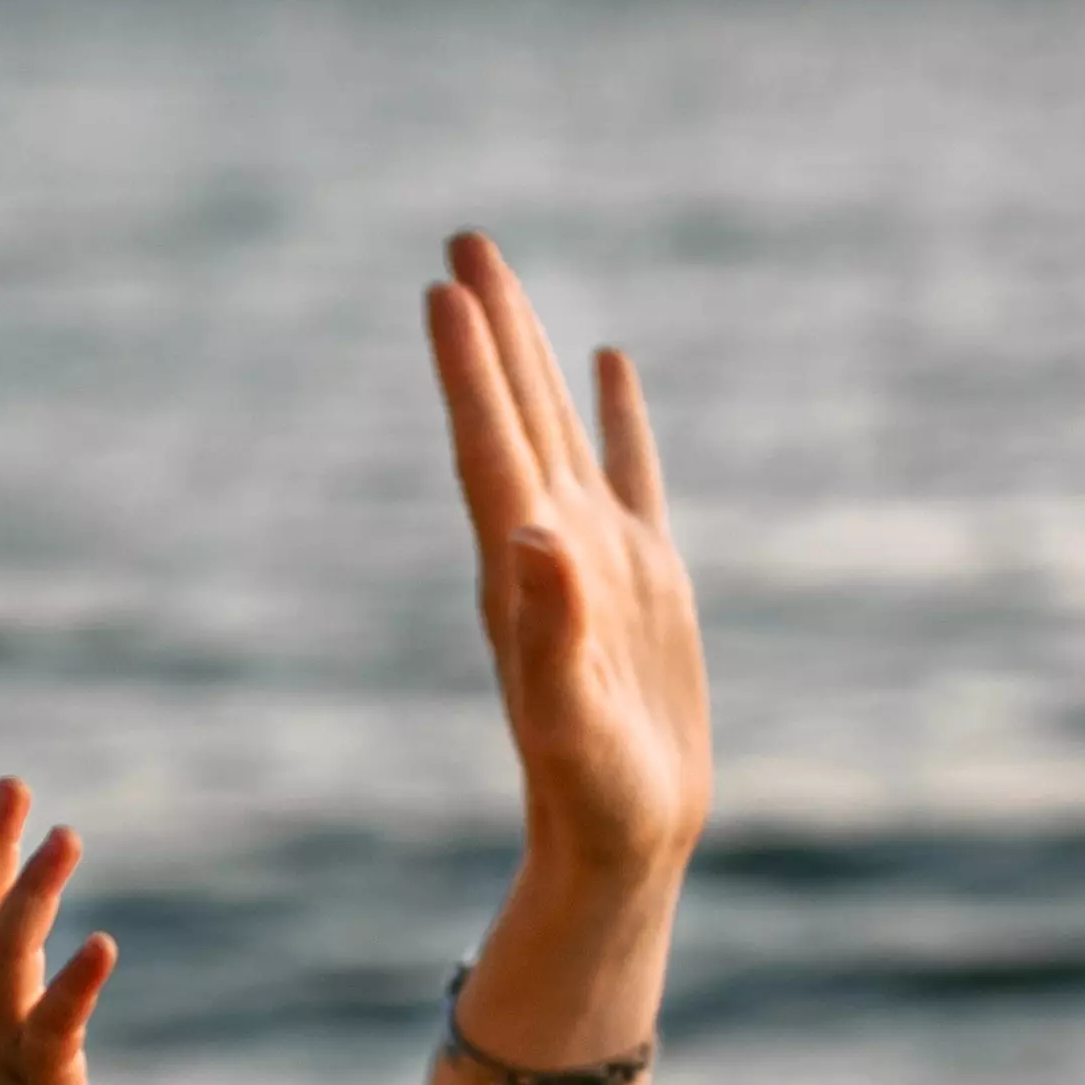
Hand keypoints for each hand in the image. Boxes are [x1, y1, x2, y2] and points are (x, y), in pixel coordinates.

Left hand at [427, 232, 707, 883]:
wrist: (625, 845)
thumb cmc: (596, 799)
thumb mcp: (574, 724)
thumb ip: (552, 633)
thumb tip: (534, 539)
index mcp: (525, 572)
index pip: (490, 447)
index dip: (467, 369)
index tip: (442, 287)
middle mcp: (550, 547)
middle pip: (513, 413)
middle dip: (489, 326)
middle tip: (462, 238)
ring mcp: (597, 554)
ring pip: (560, 423)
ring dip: (530, 349)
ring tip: (499, 272)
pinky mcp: (641, 575)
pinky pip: (629, 469)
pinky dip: (617, 412)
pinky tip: (609, 358)